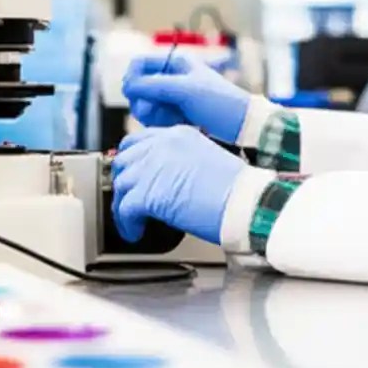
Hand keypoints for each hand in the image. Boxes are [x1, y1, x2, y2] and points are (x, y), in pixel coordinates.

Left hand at [111, 126, 245, 245]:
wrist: (246, 202)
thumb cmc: (237, 189)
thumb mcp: (206, 161)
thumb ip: (180, 163)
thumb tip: (163, 181)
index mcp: (178, 135)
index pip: (139, 141)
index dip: (131, 161)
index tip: (131, 175)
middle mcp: (163, 146)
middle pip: (125, 161)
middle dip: (122, 182)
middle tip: (125, 199)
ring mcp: (153, 168)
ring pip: (121, 184)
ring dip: (122, 205)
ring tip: (130, 221)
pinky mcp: (149, 193)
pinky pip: (124, 209)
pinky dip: (126, 223)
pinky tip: (134, 232)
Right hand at [122, 54, 249, 143]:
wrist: (243, 125)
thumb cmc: (220, 102)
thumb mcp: (185, 90)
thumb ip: (154, 85)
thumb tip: (127, 86)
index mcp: (177, 63)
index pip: (139, 63)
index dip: (132, 78)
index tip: (133, 94)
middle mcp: (173, 77)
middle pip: (139, 87)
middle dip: (143, 101)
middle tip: (153, 112)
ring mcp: (174, 96)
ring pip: (146, 104)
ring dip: (152, 114)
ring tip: (170, 119)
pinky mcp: (177, 113)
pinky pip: (157, 117)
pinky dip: (161, 122)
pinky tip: (176, 124)